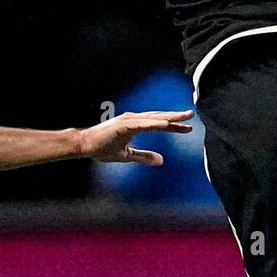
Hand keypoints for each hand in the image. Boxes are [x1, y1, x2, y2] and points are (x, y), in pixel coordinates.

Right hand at [77, 110, 194, 165]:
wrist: (85, 145)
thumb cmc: (102, 148)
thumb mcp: (127, 155)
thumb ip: (143, 156)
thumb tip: (161, 161)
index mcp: (135, 125)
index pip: (159, 124)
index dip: (174, 126)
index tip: (188, 128)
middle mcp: (134, 119)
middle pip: (159, 117)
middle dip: (176, 117)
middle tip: (192, 114)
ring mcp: (129, 121)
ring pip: (153, 118)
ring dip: (169, 117)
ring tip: (183, 117)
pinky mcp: (124, 125)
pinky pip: (143, 124)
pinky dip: (155, 123)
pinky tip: (166, 123)